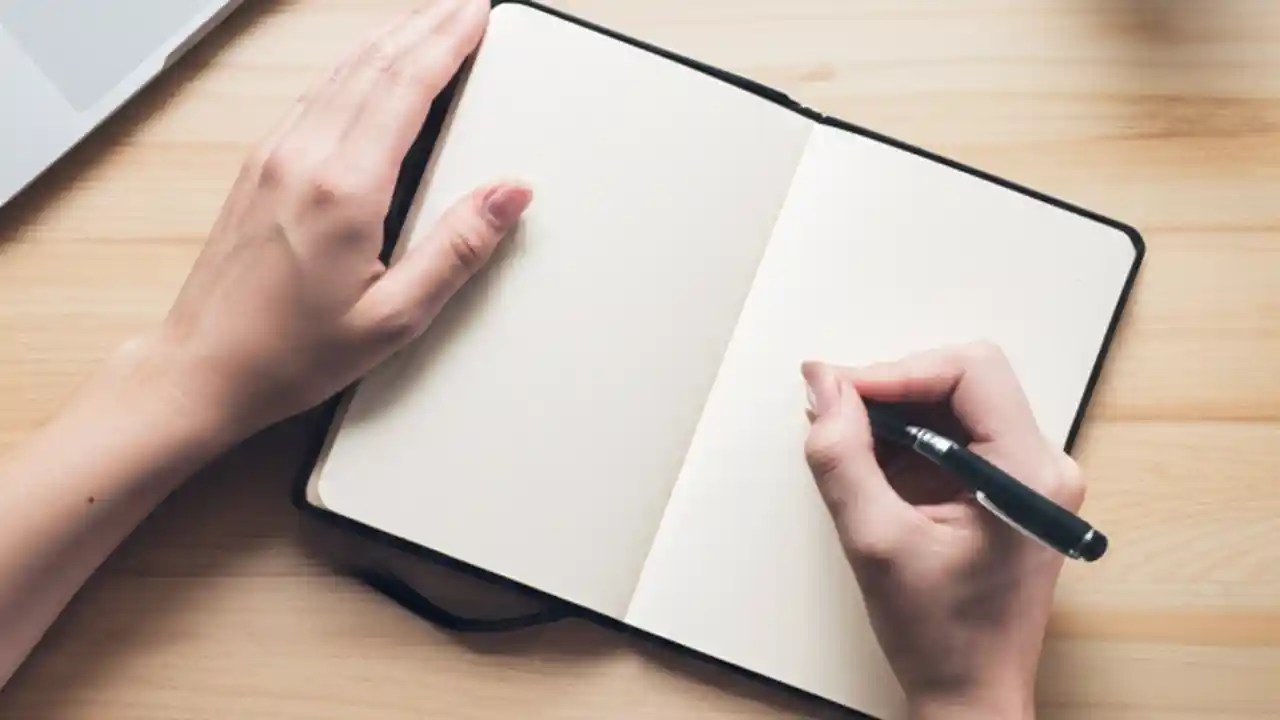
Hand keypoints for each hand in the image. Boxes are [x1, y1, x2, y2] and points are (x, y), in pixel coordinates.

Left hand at [116, 0, 527, 446]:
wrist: (202, 369)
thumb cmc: (290, 353)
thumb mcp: (396, 316)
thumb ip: (458, 248)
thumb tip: (508, 194)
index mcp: (343, 189)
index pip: (405, 87)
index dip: (447, 42)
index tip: (475, 14)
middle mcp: (302, 159)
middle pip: (372, 65)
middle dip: (424, 26)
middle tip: (462, 6)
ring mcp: (272, 158)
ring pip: (339, 73)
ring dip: (388, 40)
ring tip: (425, 22)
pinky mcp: (256, 168)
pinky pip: (314, 96)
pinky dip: (353, 68)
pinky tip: (365, 69)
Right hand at [802, 343, 1083, 719]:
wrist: (972, 695)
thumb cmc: (941, 637)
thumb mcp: (875, 542)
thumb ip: (843, 457)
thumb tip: (824, 387)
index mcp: (1028, 474)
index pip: (972, 371)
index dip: (898, 371)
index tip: (841, 392)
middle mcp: (1041, 466)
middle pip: (964, 380)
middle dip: (892, 387)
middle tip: (834, 412)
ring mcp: (1027, 477)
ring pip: (955, 404)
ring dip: (895, 412)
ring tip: (844, 440)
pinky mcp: (1005, 489)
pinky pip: (953, 435)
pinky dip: (905, 439)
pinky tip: (869, 463)